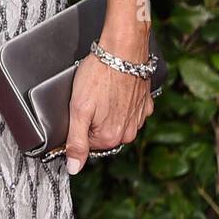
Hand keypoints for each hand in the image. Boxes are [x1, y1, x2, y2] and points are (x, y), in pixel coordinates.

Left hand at [64, 53, 153, 173]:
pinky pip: (128, 108)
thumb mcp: (78, 108)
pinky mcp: (145, 103)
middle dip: (92, 118)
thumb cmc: (99, 74)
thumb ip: (75, 141)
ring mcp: (139, 118)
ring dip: (107, 109)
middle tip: (88, 97)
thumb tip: (73, 168)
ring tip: (100, 89)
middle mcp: (128, 132)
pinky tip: (114, 87)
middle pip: (101, 132)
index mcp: (111, 137)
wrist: (123, 50)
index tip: (76, 109)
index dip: (76, 125)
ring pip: (116, 120)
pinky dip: (121, 100)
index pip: (86, 142)